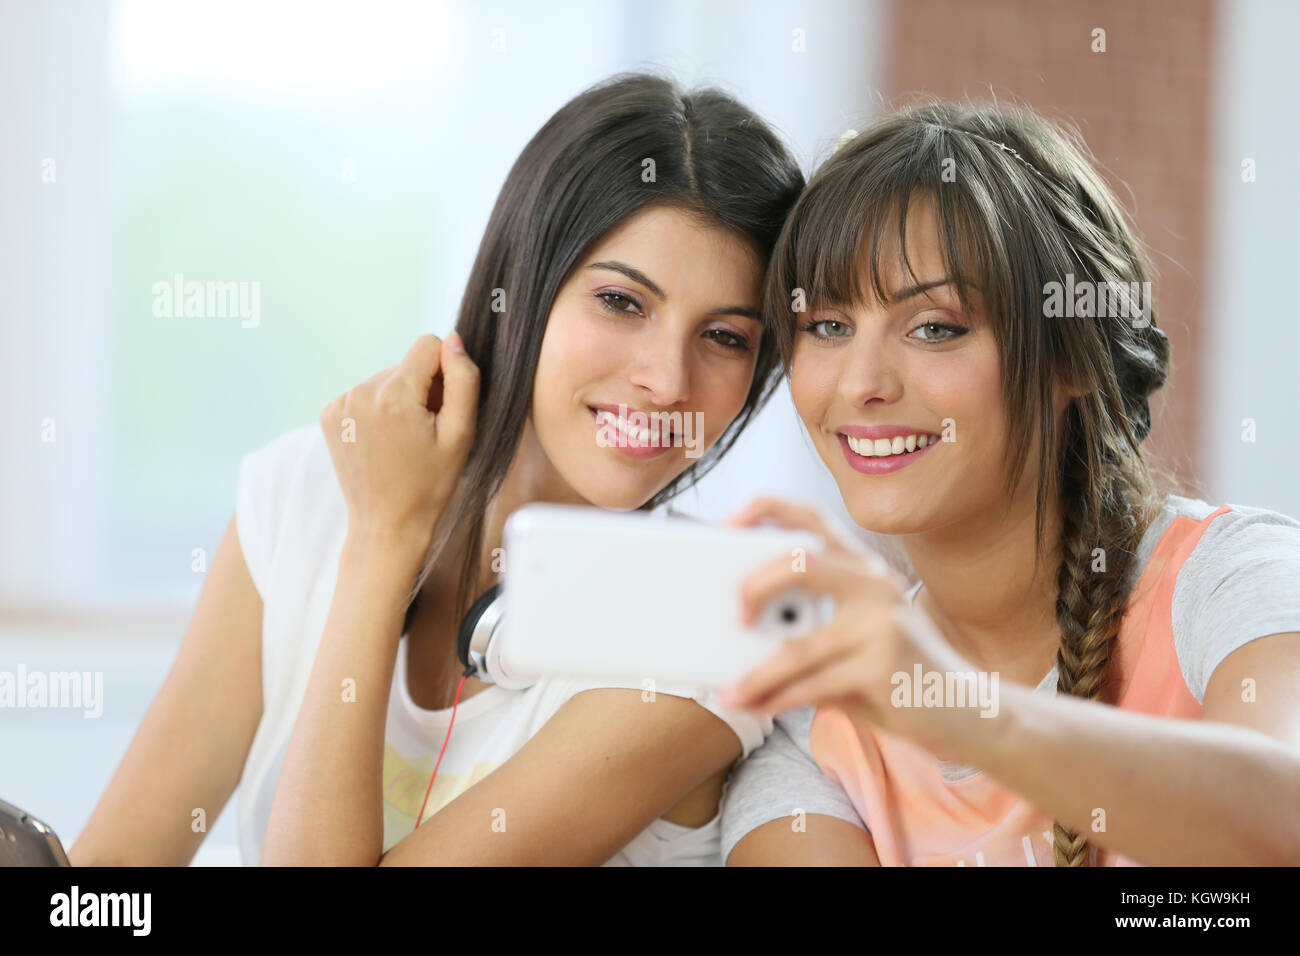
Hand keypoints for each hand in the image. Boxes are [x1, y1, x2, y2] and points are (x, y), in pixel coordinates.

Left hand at [320, 333, 479, 554]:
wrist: (387, 525)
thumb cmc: (429, 486)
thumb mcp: (461, 434)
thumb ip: (463, 380)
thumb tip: (453, 341)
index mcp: (394, 395)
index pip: (429, 345)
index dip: (445, 373)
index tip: (443, 408)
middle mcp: (361, 392)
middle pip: (406, 364)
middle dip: (422, 390)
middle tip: (426, 433)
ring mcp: (340, 404)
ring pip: (386, 379)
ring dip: (400, 401)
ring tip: (405, 441)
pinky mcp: (329, 415)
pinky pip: (365, 394)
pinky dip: (379, 411)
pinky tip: (385, 442)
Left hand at [718, 497, 987, 757]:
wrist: (969, 713)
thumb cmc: (896, 675)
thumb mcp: (855, 639)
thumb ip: (809, 630)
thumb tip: (740, 642)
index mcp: (865, 569)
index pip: (814, 519)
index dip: (768, 509)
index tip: (730, 520)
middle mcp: (875, 584)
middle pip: (801, 561)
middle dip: (755, 586)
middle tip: (736, 617)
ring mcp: (882, 624)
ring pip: (799, 646)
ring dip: (756, 674)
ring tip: (728, 692)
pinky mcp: (883, 667)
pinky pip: (813, 684)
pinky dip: (777, 698)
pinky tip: (757, 704)